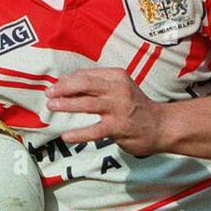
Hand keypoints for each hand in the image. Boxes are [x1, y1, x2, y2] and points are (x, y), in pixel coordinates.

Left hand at [48, 68, 165, 155]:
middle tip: (49, 94)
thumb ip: (97, 84)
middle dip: (63, 88)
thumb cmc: (136, 107)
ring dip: (66, 105)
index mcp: (117, 76)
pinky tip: (66, 136)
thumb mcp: (120, 88)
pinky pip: (94, 130)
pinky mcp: (118, 127)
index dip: (67, 80)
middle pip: (84, 83)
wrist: (161, 126)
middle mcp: (118, 89)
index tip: (55, 86)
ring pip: (86, 103)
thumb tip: (67, 82)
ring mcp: (118, 108)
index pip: (86, 74)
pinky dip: (78, 133)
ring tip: (52, 107)